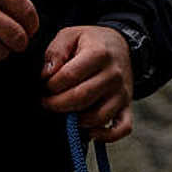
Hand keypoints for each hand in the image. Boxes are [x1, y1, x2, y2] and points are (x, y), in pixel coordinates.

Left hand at [39, 24, 134, 142]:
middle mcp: (113, 75)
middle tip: (47, 103)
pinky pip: (122, 128)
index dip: (51, 85)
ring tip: (65, 113)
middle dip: (57, 104)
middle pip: (81, 98)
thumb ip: (55, 52)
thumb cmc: (90, 42)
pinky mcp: (127, 106)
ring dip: (77, 120)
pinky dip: (107, 136)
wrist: (120, 46)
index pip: (69, 76)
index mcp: (98, 54)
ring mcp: (122, 93)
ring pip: (99, 116)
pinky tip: (90, 133)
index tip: (45, 85)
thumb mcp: (69, 35)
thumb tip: (46, 75)